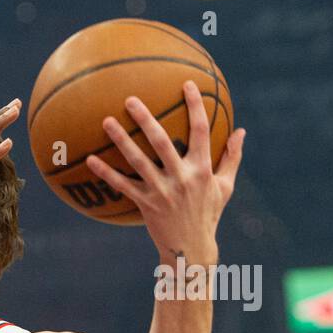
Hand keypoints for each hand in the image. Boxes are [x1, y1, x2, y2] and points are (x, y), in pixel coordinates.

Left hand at [86, 81, 245, 262]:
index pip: (201, 130)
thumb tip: (242, 131)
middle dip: (146, 118)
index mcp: (203, 168)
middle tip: (130, 99)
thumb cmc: (208, 213)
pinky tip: (91, 159)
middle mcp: (182, 177)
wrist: (191, 248)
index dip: (195, 105)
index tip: (187, 83)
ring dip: (121, 140)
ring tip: (106, 121)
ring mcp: (162, 191)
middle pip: (161, 141)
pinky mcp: (145, 204)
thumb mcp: (225, 186)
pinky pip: (122, 186)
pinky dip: (106, 173)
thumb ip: (232, 157)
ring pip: (138, 161)